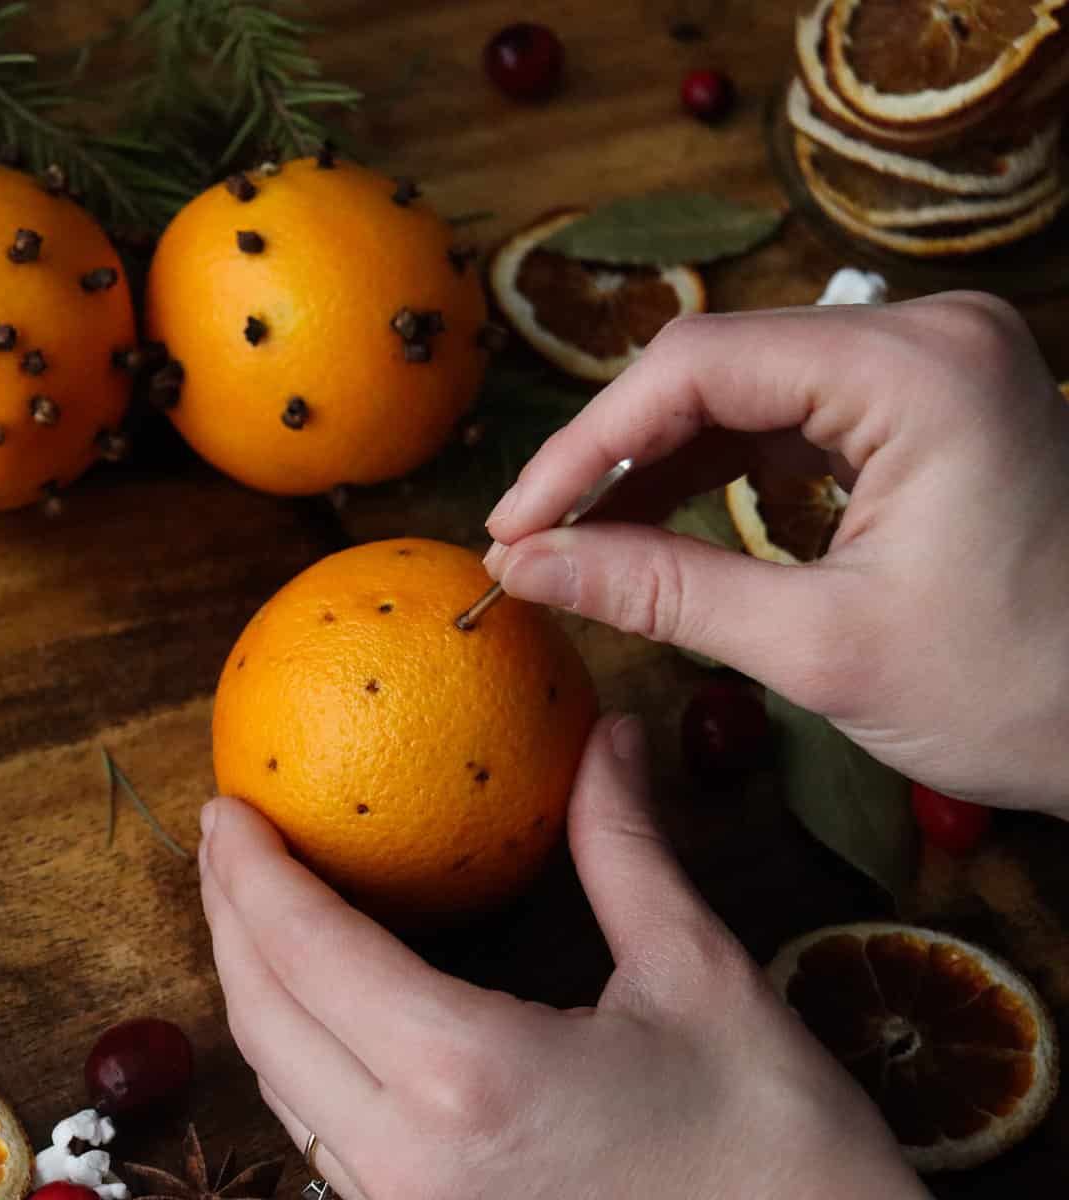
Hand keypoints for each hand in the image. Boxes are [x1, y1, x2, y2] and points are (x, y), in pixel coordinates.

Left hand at [199, 716, 926, 1199]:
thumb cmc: (778, 1152)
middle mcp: (407, 1160)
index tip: (228, 805)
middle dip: (230, 918)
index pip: (308, 950)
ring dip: (255, 990)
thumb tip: (607, 736)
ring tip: (258, 907)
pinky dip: (300, 1058)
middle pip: (264, 1018)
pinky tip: (322, 1008)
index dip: (252, 870)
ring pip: (280, 1089)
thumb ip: (624, 851)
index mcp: (465, 1078)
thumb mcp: (700, 979)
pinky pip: (322, 1139)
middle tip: (229, 838)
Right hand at [484, 292, 1068, 813]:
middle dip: (610, 458)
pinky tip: (651, 529)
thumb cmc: (1026, 692)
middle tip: (531, 544)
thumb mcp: (822, 649)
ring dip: (653, 468)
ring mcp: (932, 364)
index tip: (513, 528)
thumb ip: (661, 591)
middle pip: (712, 367)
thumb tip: (527, 566)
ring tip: (575, 547)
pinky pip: (789, 418)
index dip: (581, 447)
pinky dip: (715, 475)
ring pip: (741, 391)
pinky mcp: (930, 405)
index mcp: (915, 369)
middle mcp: (925, 334)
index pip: (693, 368)